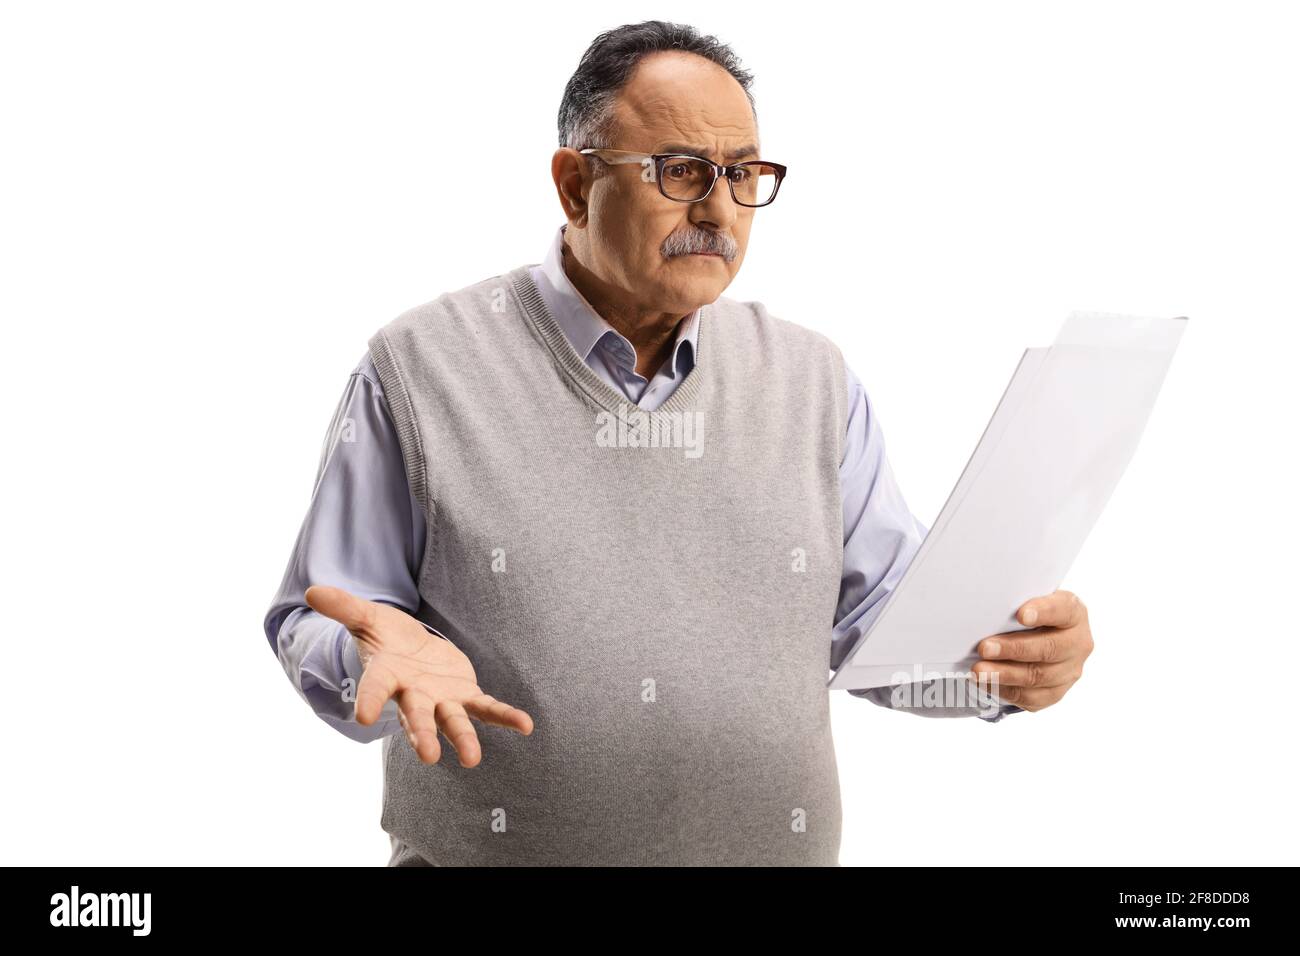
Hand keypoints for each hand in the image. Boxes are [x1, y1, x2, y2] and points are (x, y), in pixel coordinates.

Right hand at [304, 585, 533, 765]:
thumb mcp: (367, 618)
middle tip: (428, 755)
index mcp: (386, 676)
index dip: (369, 699)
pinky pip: (488, 708)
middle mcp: (413, 694)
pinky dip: (505, 717)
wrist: (409, 650)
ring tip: (472, 759)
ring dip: (463, 738)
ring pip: (454, 721)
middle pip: (418, 715)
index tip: (363, 716)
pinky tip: (526, 725)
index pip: (375, 688)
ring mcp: (441, 699)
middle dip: (423, 734)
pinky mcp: (465, 695)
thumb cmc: (386, 637)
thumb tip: (312, 590)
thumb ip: (344, 607)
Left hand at [971, 589, 1093, 711]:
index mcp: (1074, 613)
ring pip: (1038, 676)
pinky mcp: (1056, 692)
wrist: (1039, 637)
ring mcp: (1069, 671)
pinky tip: (986, 683)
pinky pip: (1031, 697)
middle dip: (1014, 649)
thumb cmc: (1029, 614)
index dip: (1043, 612)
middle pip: (1048, 648)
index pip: (1064, 610)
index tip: (1021, 615)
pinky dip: (1005, 690)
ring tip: (979, 671)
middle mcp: (1077, 643)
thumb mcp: (1028, 601)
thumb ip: (1016, 603)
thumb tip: (985, 607)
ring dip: (1005, 674)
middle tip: (985, 648)